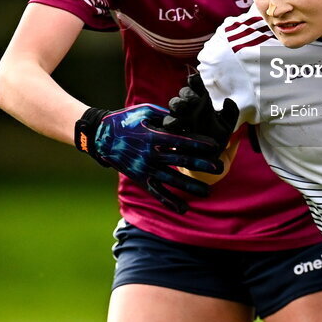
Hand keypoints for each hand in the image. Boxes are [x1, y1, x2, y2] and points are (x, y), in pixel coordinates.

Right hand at [75, 104, 223, 213]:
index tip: (214, 146)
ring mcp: (145, 169)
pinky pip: (157, 192)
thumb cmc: (126, 120)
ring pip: (172, 180)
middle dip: (202, 165)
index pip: (181, 141)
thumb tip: (187, 120)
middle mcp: (150, 154)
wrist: (101, 137)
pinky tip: (184, 209)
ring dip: (191, 187)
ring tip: (208, 193)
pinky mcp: (140, 179)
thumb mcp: (145, 111)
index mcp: (153, 136)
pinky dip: (170, 201)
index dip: (198, 143)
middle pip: (181, 160)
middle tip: (220, 168)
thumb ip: (166, 116)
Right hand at [162, 74, 238, 148]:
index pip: (198, 85)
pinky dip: (171, 121)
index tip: (196, 80)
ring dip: (178, 104)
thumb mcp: (227, 126)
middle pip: (185, 92)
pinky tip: (177, 123)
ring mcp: (180, 116)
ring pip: (174, 103)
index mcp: (204, 101)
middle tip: (196, 101)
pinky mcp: (173, 129)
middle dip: (189, 94)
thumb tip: (228, 100)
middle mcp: (191, 106)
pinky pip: (168, 121)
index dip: (196, 81)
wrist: (208, 160)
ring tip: (184, 109)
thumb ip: (231, 112)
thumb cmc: (217, 139)